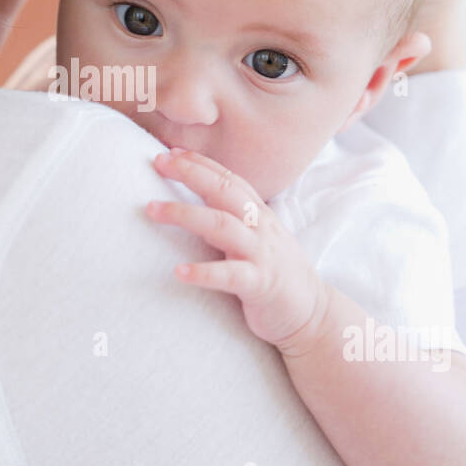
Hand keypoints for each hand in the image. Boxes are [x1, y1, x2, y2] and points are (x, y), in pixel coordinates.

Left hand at [146, 148, 330, 354]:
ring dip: (184, 214)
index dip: (201, 163)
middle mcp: (261, 228)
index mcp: (259, 215)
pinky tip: (178, 272)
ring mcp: (261, 254)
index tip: (171, 151)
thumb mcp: (258, 238)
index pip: (229, 179)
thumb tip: (200, 201)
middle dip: (191, 173)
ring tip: (152, 209)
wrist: (312, 314)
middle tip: (158, 162)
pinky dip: (203, 272)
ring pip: (221, 225)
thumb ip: (235, 219)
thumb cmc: (276, 274)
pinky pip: (229, 275)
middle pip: (224, 191)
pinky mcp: (259, 284)